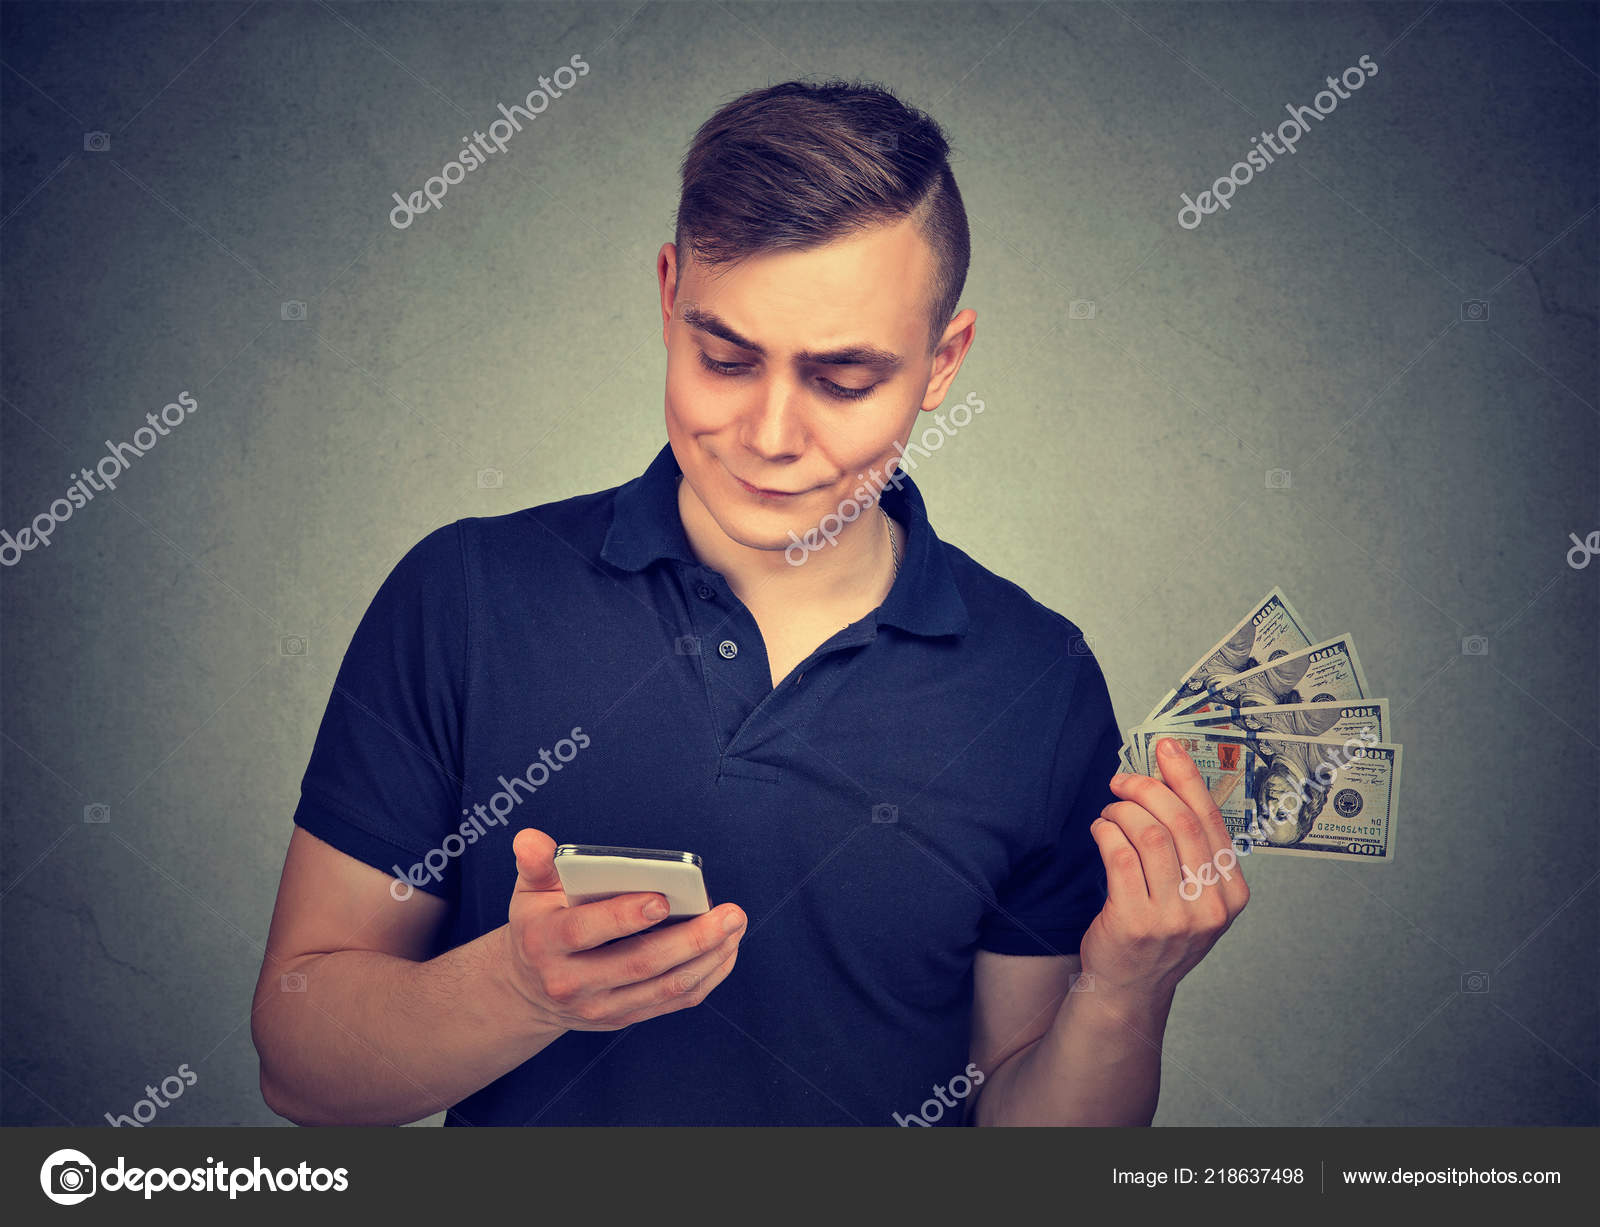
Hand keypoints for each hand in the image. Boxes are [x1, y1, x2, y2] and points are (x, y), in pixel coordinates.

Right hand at [502, 828, 745, 1031]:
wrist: (530, 988)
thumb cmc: (539, 925)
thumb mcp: (528, 892)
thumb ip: (535, 863)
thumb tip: (530, 839)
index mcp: (545, 942)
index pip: (583, 931)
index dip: (623, 916)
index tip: (662, 898)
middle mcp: (571, 982)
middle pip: (638, 963)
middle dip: (690, 938)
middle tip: (729, 913)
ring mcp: (600, 1006)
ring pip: (664, 987)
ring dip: (708, 958)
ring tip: (735, 926)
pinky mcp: (624, 1017)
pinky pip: (673, 1001)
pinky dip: (706, 977)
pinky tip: (726, 950)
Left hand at [1080, 737, 1248, 1002]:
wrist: (1129, 989)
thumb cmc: (1157, 930)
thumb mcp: (1193, 896)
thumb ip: (1192, 850)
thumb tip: (1171, 780)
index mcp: (1232, 893)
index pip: (1211, 820)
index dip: (1187, 777)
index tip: (1166, 747)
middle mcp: (1209, 906)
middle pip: (1179, 822)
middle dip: (1146, 788)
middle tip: (1121, 779)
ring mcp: (1174, 918)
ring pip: (1148, 834)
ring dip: (1122, 810)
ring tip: (1110, 811)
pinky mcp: (1135, 923)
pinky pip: (1119, 855)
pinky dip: (1106, 831)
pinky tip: (1100, 830)